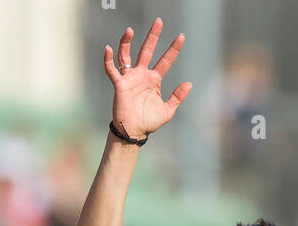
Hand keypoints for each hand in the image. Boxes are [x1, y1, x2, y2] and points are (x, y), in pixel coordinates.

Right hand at [104, 17, 191, 141]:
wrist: (134, 132)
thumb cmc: (149, 122)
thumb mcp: (168, 110)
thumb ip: (177, 97)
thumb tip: (189, 83)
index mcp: (154, 80)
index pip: (165, 60)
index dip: (173, 49)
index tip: (182, 36)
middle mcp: (142, 74)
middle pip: (147, 50)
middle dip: (153, 36)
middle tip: (159, 21)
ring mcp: (130, 77)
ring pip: (126, 54)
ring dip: (126, 42)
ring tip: (130, 30)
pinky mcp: (119, 84)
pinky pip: (112, 69)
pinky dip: (108, 60)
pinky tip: (109, 49)